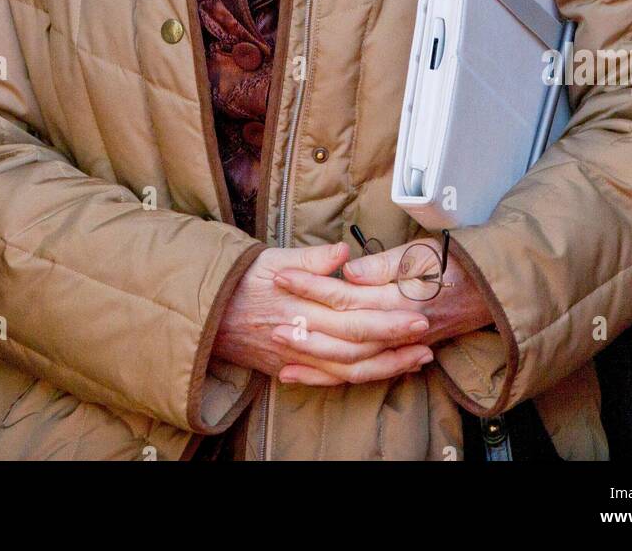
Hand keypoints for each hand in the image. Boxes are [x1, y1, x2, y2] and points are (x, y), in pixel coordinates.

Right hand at [212, 241, 437, 385]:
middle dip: (395, 343)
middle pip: (357, 345)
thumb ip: (311, 259)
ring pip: (348, 369)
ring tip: (416, 359)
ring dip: (385, 366)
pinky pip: (329, 379)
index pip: (354, 312)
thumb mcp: (273, 257)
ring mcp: (295, 357)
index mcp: (301, 302)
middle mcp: (301, 334)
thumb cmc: (242, 277)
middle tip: (427, 337)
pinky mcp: (290, 368)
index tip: (418, 312)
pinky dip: (358, 378)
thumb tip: (343, 252)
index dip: (388, 315)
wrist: (204, 311)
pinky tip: (381, 371)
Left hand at [270, 237, 494, 383]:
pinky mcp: (400, 354)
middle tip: (273, 318)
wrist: (490, 291)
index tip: (283, 275)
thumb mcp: (422, 253)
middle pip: (344, 334)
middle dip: (306, 326)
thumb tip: (349, 271)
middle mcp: (399, 329)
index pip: (347, 296)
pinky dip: (333, 377)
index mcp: (401, 300)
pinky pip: (363, 373)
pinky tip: (306, 376)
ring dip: (316, 359)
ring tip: (283, 354)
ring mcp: (400, 347)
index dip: (312, 285)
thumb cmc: (454, 263)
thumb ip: (384, 264)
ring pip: (352, 361)